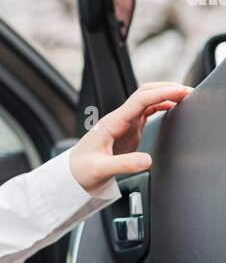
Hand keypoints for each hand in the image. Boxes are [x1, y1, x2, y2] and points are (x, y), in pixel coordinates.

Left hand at [68, 81, 193, 194]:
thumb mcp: (100, 169)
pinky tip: (172, 106)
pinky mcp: (128, 129)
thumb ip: (123, 164)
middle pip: (145, 93)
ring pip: (148, 100)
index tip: (179, 92)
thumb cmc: (81, 169)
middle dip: (167, 89)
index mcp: (112, 122)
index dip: (161, 93)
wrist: (73, 173)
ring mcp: (124, 122)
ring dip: (166, 95)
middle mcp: (119, 118)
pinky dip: (161, 105)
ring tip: (185, 96)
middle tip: (188, 92)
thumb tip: (146, 160)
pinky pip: (147, 111)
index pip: (140, 100)